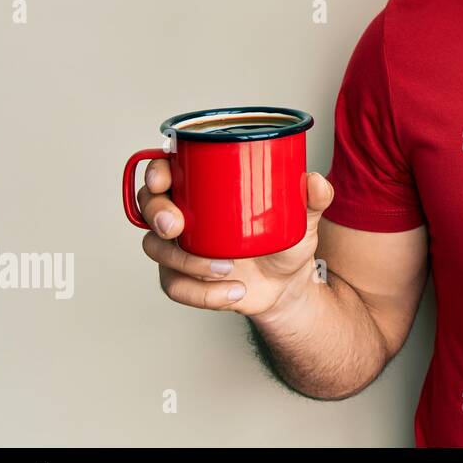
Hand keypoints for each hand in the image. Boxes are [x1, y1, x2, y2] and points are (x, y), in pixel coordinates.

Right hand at [135, 160, 334, 316]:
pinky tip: (233, 292)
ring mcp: (180, 247)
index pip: (166, 169)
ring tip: (226, 268)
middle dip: (156, 213)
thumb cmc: (285, 239)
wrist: (288, 283)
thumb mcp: (304, 217)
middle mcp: (185, 214)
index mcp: (205, 188)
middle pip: (148, 205)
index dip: (155, 171)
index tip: (163, 179)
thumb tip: (315, 181)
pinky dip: (203, 293)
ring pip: (156, 248)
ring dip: (186, 260)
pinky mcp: (184, 278)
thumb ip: (315, 197)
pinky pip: (175, 286)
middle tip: (176, 226)